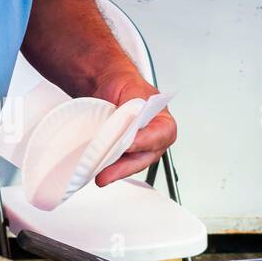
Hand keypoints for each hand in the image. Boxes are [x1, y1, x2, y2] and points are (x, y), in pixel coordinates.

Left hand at [92, 70, 175, 185]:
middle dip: (126, 167)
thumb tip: (127, 126)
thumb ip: (132, 106)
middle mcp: (153, 137)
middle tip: (109, 170)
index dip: (144, 141)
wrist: (107, 86)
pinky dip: (110, 169)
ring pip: (132, 164)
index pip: (160, 134)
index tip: (127, 145)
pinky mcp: (124, 154)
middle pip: (146, 157)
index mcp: (162, 119)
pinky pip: (120, 165)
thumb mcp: (129, 87)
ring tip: (101, 175)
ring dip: (116, 171)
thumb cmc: (123, 84)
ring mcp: (139, 148)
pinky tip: (99, 170)